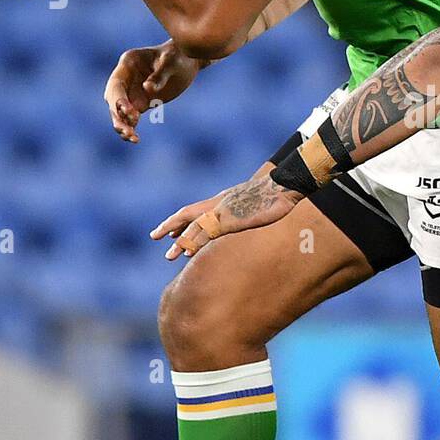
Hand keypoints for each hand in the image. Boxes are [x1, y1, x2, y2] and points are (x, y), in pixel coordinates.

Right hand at [104, 42, 201, 142]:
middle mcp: (125, 78)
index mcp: (129, 63)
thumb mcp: (171, 62)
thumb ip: (160, 75)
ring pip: (118, 111)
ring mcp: (131, 91)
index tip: (131, 112)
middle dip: (118, 115)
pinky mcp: (140, 103)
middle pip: (113, 99)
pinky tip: (135, 139)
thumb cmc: (179, 56)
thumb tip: (147, 89)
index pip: (116, 83)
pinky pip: (130, 118)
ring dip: (122, 125)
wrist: (188, 61)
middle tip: (129, 129)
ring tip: (131, 137)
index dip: (119, 98)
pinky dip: (130, 128)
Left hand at [151, 172, 304, 259]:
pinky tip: (187, 253)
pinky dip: (195, 243)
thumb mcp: (258, 199)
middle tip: (155, 236)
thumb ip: (248, 207)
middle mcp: (219, 203)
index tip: (172, 231)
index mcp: (224, 198)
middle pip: (187, 214)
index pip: (197, 209)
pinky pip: (206, 233)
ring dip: (181, 242)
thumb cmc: (277, 191)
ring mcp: (223, 211)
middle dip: (171, 225)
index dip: (183, 220)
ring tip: (169, 256)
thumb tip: (253, 214)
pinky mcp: (229, 219)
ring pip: (194, 227)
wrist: (285, 184)